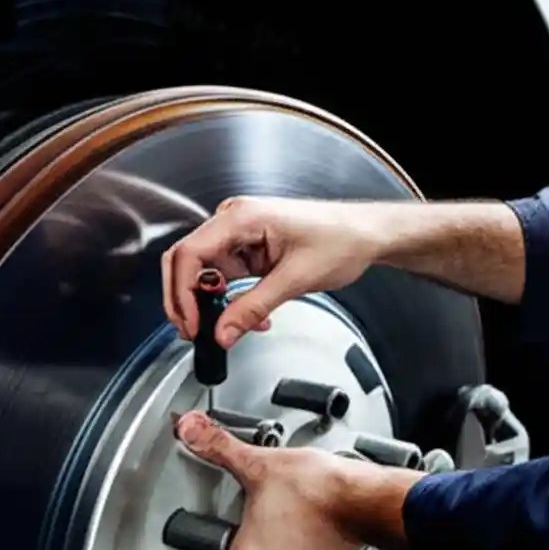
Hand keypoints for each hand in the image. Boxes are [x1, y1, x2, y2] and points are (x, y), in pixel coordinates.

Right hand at [162, 195, 386, 347]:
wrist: (367, 235)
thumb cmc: (342, 239)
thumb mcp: (295, 279)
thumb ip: (253, 308)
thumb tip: (222, 332)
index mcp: (242, 217)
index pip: (189, 254)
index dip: (182, 293)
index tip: (190, 324)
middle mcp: (235, 220)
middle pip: (188, 263)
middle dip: (190, 301)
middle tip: (197, 332)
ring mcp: (241, 234)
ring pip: (207, 274)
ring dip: (216, 305)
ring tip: (236, 327)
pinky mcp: (251, 248)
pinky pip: (228, 277)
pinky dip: (234, 300)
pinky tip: (252, 316)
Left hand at [174, 410, 421, 549]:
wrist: (368, 498)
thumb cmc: (320, 491)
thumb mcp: (259, 462)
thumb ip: (219, 447)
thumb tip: (190, 429)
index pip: (220, 535)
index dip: (231, 507)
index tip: (244, 495)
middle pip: (250, 539)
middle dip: (258, 514)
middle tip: (271, 493)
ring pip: (278, 542)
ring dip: (282, 521)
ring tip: (292, 497)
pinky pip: (302, 544)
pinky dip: (304, 526)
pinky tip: (310, 506)